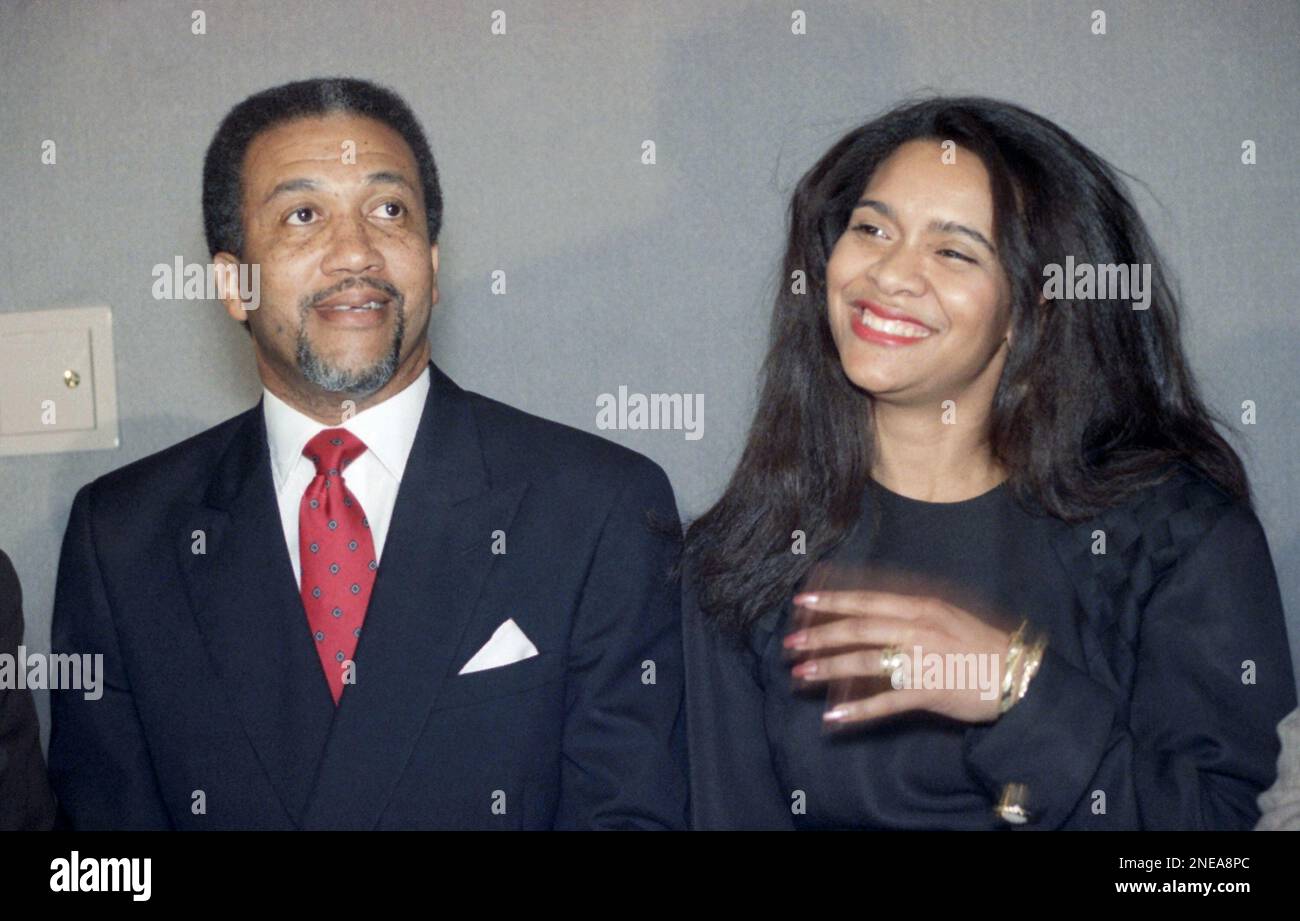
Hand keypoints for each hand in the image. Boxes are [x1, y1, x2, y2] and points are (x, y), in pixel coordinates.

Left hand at [784, 590, 1013, 725]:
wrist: (1019, 673)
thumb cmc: (980, 646)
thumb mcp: (945, 617)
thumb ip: (909, 614)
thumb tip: (871, 613)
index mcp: (921, 607)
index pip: (867, 601)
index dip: (832, 601)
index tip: (802, 602)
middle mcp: (918, 628)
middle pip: (858, 629)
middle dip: (820, 635)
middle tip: (790, 643)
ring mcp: (923, 659)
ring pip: (865, 661)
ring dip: (829, 668)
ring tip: (800, 673)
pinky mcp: (930, 690)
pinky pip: (886, 702)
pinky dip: (858, 710)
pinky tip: (833, 717)